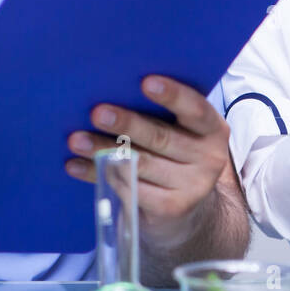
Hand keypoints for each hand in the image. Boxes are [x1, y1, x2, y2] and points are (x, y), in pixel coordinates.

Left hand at [65, 75, 229, 248]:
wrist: (189, 207)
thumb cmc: (175, 152)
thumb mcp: (181, 130)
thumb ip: (161, 112)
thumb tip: (113, 88)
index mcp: (213, 130)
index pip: (196, 109)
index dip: (172, 95)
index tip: (146, 82)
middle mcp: (209, 159)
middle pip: (161, 138)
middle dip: (126, 124)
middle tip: (97, 112)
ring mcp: (191, 187)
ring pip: (140, 164)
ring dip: (104, 150)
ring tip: (76, 140)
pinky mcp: (169, 208)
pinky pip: (129, 188)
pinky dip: (99, 174)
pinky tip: (76, 165)